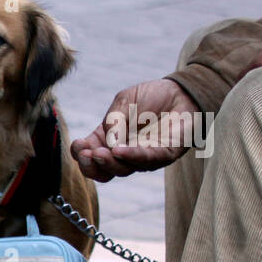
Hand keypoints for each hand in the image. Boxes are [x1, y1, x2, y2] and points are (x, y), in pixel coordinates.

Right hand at [70, 79, 199, 182]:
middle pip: (103, 171)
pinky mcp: (164, 155)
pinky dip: (131, 157)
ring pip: (123, 170)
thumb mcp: (124, 101)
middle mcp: (123, 153)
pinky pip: (146, 160)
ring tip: (101, 153)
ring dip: (110, 163)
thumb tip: (107, 143)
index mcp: (109, 141)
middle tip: (90, 154)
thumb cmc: (151, 96)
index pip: (88, 156)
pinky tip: (119, 150)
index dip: (80, 155)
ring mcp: (143, 157)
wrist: (182, 91)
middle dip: (92, 166)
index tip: (79, 145)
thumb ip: (113, 120)